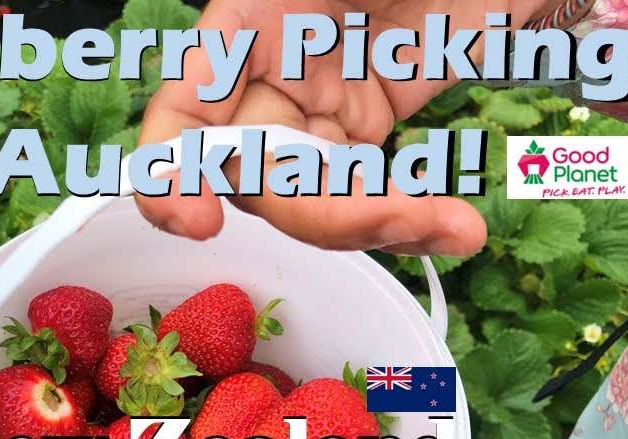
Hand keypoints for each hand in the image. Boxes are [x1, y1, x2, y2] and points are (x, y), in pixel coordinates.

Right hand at [134, 0, 552, 256]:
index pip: (185, 109)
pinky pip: (371, 192)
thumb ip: (276, 18)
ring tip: (453, 227)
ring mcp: (323, 103)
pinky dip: (410, 219)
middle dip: (324, 212)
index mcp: (251, 21)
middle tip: (399, 217)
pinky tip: (454, 226)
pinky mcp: (372, 125)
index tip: (199, 221)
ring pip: (318, 198)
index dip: (174, 172)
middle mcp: (273, 70)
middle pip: (261, 175)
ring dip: (379, 228)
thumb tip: (227, 60)